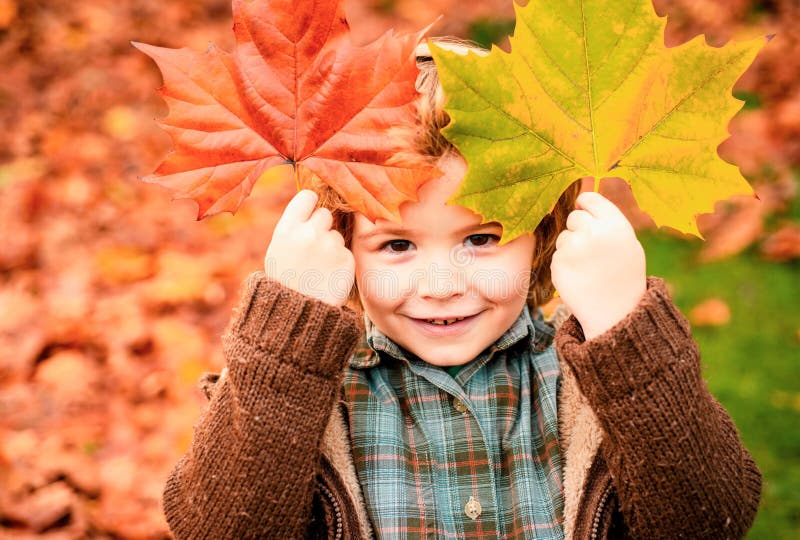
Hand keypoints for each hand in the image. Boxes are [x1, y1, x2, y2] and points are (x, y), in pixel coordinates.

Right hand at [265, 190, 354, 306]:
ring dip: (331, 246)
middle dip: (322, 227)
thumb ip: (294, 227)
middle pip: (325, 214)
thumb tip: (312, 206)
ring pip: (336, 235)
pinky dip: (339, 261)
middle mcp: (309, 233)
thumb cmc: (285, 281)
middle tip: (313, 248)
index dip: (310, 204)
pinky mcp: (347, 259)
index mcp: (288, 229)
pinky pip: (345, 251)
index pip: (307, 196)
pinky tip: (328, 275)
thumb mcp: (278, 250)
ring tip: (318, 267)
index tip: (310, 213)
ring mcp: (330, 246)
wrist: (299, 314)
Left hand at [550, 191, 645, 339]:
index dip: (585, 204)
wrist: (616, 313)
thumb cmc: (624, 276)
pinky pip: (557, 254)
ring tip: (588, 266)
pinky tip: (579, 276)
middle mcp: (594, 233)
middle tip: (591, 248)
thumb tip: (581, 200)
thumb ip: (607, 220)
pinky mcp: (558, 263)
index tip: (584, 210)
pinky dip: (565, 263)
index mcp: (616, 225)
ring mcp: (573, 248)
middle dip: (579, 228)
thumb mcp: (628, 243)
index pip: (590, 198)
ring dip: (571, 247)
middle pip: (574, 216)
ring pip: (564, 236)